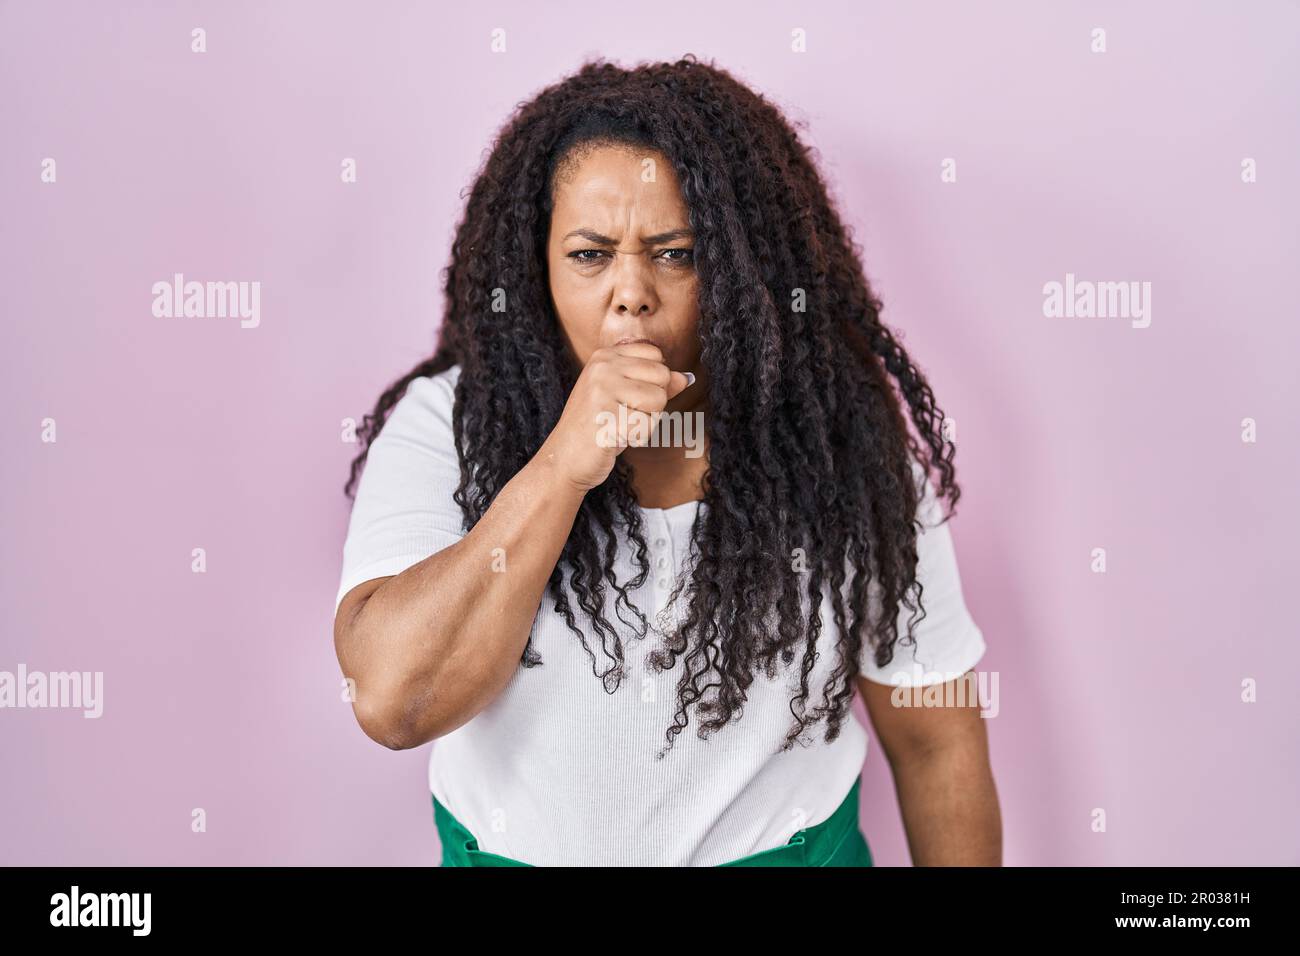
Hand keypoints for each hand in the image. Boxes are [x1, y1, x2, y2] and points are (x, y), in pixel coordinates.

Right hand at [540, 342, 692, 490]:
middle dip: (652, 403)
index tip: (626, 397)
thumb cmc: (598, 427)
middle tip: (623, 415)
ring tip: (620, 426)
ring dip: (646, 421)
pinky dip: (638, 437)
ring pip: (659, 400)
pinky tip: (616, 438)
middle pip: (662, 376)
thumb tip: (686, 377)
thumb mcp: (625, 397)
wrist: (565, 458)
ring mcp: (602, 391)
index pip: (656, 355)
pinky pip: (649, 425)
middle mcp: (602, 367)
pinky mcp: (607, 418)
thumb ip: (654, 384)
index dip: (652, 381)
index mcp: (604, 356)